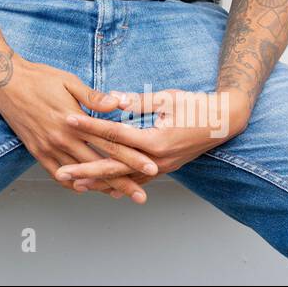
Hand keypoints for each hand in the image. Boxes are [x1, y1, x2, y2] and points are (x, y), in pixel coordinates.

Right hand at [0, 58, 162, 198]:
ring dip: (100, 186)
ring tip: (118, 195)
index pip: (110, 143)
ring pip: (80, 174)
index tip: (151, 168)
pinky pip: (57, 174)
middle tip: (141, 195)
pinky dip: (73, 183)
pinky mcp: (36, 151)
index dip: (132, 157)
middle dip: (122, 181)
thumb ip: (95, 97)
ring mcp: (48, 147)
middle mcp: (62, 138)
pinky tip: (85, 188)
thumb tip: (121, 103)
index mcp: (74, 121)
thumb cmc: (39, 78)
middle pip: (98, 165)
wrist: (5, 83)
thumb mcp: (69, 81)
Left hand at [55, 88, 249, 199]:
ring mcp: (162, 167)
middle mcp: (157, 159)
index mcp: (156, 139)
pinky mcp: (165, 168)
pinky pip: (138, 180)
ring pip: (125, 178)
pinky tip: (105, 188)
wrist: (225, 121)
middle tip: (62, 172)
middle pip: (114, 166)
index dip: (90, 127)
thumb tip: (112, 99)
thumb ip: (137, 101)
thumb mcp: (167, 98)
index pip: (115, 134)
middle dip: (86, 169)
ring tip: (75, 183)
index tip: (68, 121)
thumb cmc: (196, 105)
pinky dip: (120, 184)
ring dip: (99, 181)